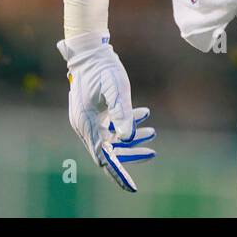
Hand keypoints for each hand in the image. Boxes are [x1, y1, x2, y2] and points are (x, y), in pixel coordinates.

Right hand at [56, 33, 156, 191]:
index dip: (118, 172)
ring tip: (153, 132)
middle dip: (131, 153)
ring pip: (111, 137)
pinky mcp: (93, 111)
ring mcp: (88, 119)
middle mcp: (84, 125)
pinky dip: (126, 123)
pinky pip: (110, 125)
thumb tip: (128, 137)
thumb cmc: (102, 67)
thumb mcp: (116, 88)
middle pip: (108, 149)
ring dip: (131, 137)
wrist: (90, 50)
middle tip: (153, 152)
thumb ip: (122, 112)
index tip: (132, 186)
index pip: (103, 157)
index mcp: (86, 124)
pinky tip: (144, 113)